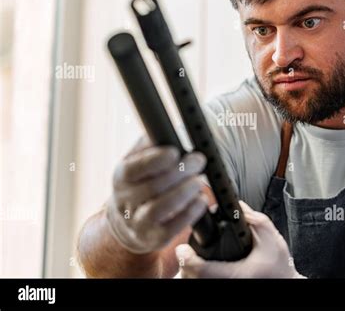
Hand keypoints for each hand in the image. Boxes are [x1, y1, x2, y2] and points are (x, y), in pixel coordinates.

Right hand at [106, 136, 208, 253]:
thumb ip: (148, 145)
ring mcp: (138, 222)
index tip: (174, 151)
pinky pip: (172, 228)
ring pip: (160, 209)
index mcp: (121, 177)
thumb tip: (163, 129)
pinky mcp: (154, 238)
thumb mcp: (136, 161)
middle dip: (179, 172)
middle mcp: (126, 201)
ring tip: (199, 182)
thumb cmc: (138, 184)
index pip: (134, 169)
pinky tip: (201, 201)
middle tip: (198, 161)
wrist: (126, 222)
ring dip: (184, 193)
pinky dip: (189, 213)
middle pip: (152, 187)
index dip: (155, 160)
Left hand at [176, 201, 305, 277]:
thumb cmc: (279, 269)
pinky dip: (197, 278)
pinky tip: (200, 271)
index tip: (183, 248)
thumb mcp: (271, 239)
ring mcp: (222, 289)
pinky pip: (199, 285)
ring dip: (189, 272)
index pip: (200, 269)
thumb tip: (238, 206)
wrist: (285, 285)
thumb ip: (255, 220)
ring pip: (193, 283)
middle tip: (187, 251)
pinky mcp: (220, 291)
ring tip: (192, 261)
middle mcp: (226, 283)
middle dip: (187, 262)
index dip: (187, 257)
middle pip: (191, 277)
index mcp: (234, 273)